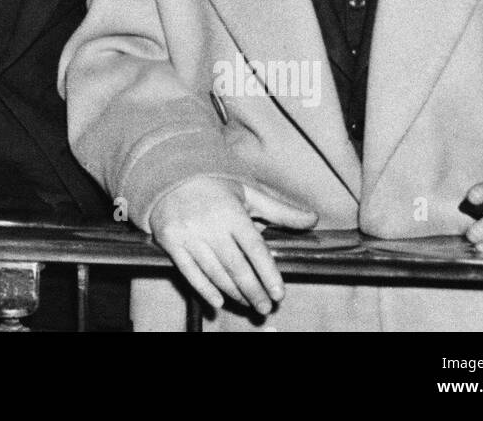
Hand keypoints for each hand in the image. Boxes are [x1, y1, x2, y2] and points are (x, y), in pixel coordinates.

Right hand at [149, 175, 317, 314]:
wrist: (168, 175)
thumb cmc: (214, 185)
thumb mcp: (248, 192)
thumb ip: (280, 209)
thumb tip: (314, 219)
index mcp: (231, 212)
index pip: (255, 249)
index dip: (269, 273)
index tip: (279, 293)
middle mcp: (210, 225)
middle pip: (236, 267)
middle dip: (254, 291)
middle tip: (266, 307)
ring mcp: (188, 235)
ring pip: (215, 273)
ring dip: (233, 293)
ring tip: (248, 303)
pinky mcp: (171, 242)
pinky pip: (189, 272)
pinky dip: (204, 290)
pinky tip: (218, 301)